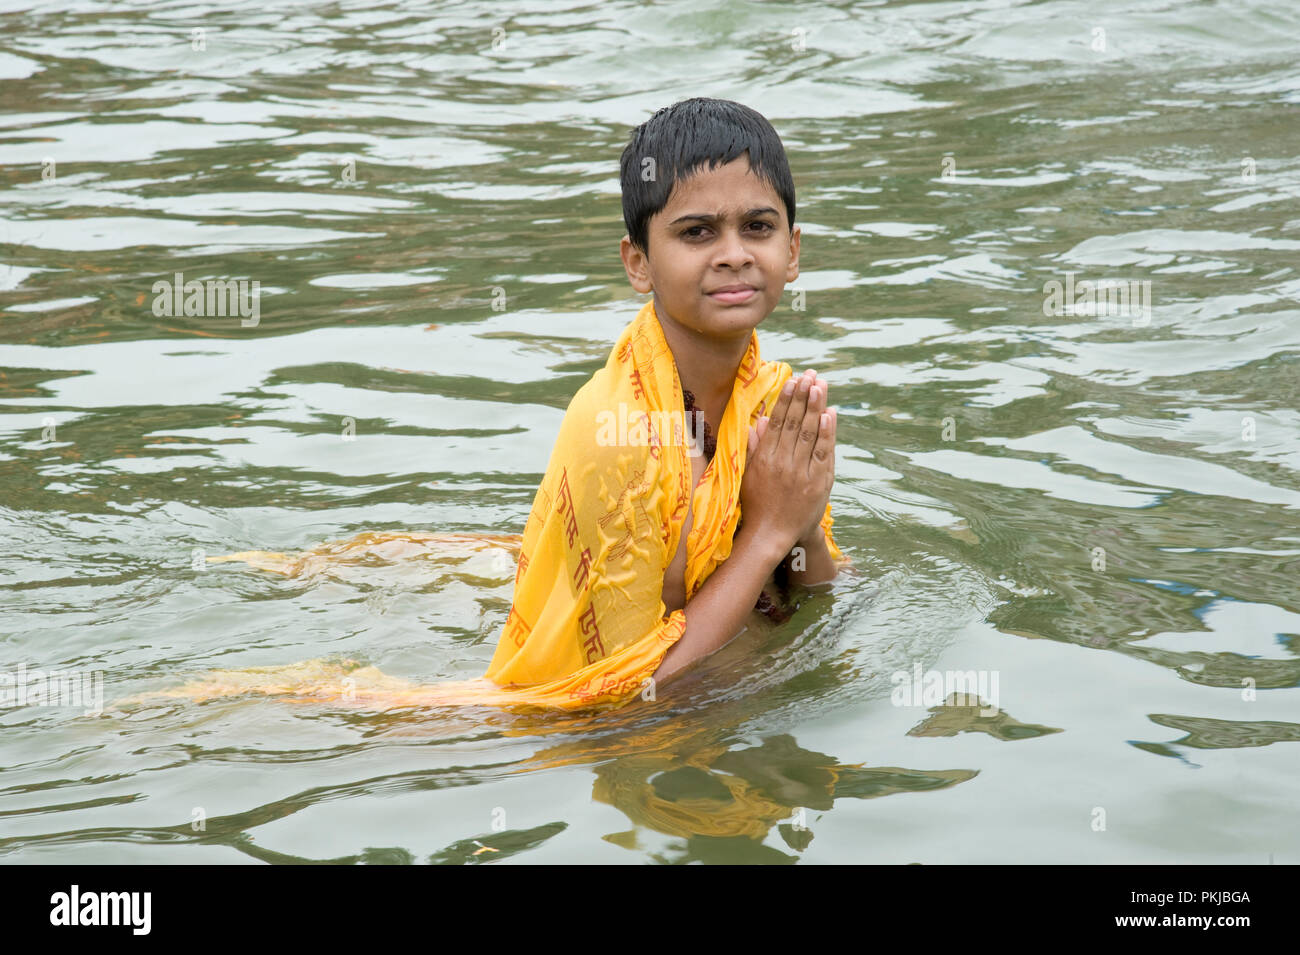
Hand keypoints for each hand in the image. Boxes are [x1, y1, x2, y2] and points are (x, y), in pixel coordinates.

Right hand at [741, 368, 835, 553]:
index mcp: (765, 458)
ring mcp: (801, 473)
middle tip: (810, 374)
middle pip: (795, 422)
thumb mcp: (749, 474)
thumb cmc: (757, 503)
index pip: (778, 422)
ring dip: (816, 407)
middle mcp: (783, 462)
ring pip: (809, 433)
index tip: (793, 380)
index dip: (787, 399)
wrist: (771, 534)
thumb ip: (755, 447)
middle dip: (803, 396)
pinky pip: (823, 453)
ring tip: (820, 385)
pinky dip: (827, 433)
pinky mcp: (817, 483)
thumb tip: (761, 420)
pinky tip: (830, 414)